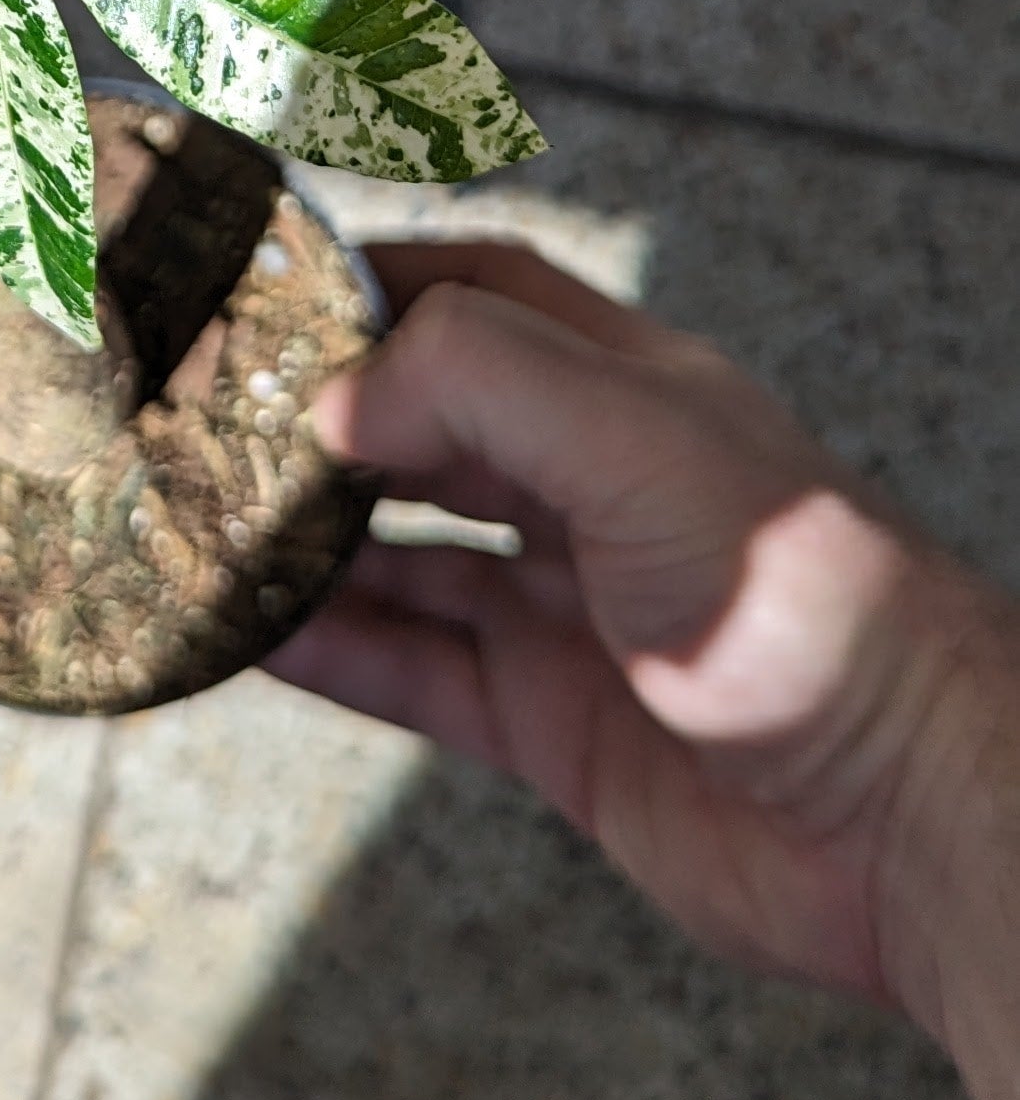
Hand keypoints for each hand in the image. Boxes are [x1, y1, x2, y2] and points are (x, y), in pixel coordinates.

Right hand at [266, 243, 1019, 1099]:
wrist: (907, 818)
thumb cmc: (821, 612)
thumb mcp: (645, 448)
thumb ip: (487, 386)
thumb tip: (340, 393)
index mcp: (626, 391)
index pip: (476, 295)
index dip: (371, 280)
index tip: (257, 285)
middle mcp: (590, 489)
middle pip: (423, 426)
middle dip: (314, 416)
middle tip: (194, 414)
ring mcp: (569, 611)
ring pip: (400, 555)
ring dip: (302, 541)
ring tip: (192, 524)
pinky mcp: (555, 725)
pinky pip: (414, 671)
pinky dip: (327, 650)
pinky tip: (248, 635)